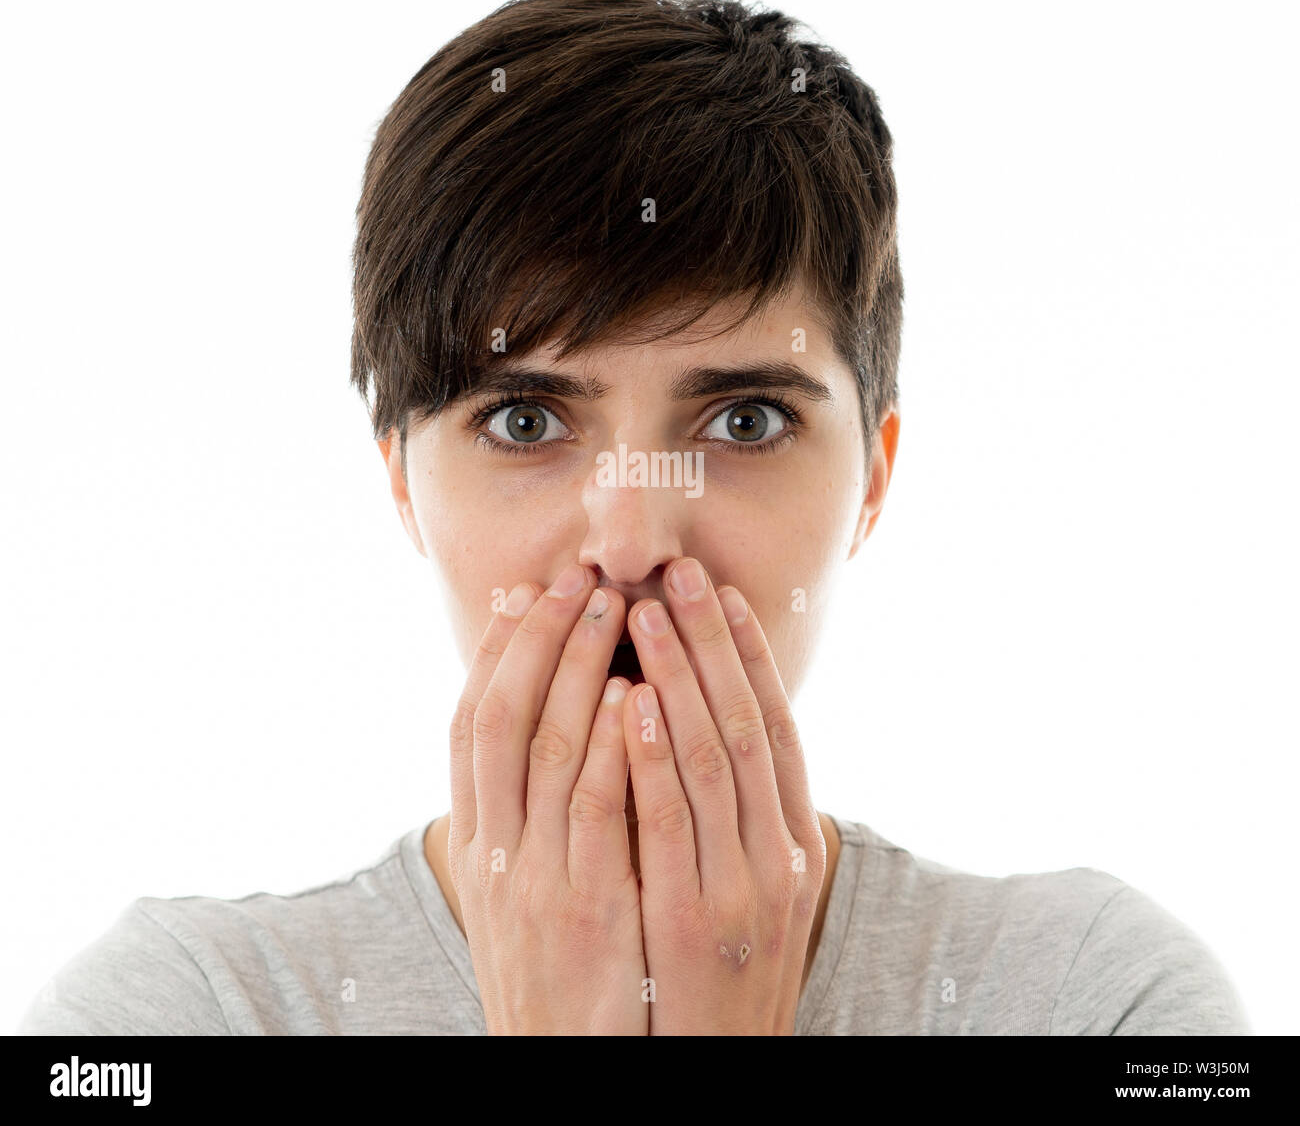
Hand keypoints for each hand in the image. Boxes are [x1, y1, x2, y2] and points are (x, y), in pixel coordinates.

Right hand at [447, 564, 648, 1033]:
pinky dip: (614, 745)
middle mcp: (494, 853)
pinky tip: (637, 692)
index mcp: (477, 846)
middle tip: (572, 576)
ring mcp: (537, 879)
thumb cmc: (553, 977)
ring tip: (611, 604)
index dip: (493, 657)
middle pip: (503, 720)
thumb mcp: (518, 900)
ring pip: (551, 748)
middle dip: (538, 641)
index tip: (519, 596)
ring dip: (580, 669)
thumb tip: (552, 745)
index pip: (469, 729)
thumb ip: (526, 826)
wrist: (561, 1071)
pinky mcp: (589, 908)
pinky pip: (599, 810)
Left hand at [620, 557, 826, 1033]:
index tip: (724, 594)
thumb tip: (717, 744)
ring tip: (646, 609)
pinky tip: (630, 700)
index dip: (751, 656)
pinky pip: (671, 820)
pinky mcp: (695, 919)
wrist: (721, 1071)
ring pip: (711, 757)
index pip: (776, 726)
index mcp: (796, 842)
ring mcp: (742, 885)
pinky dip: (651, 755)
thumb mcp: (758, 894)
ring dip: (678, 676)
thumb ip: (747, 822)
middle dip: (713, 642)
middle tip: (683, 572)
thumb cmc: (729, 978)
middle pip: (745, 723)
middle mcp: (780, 855)